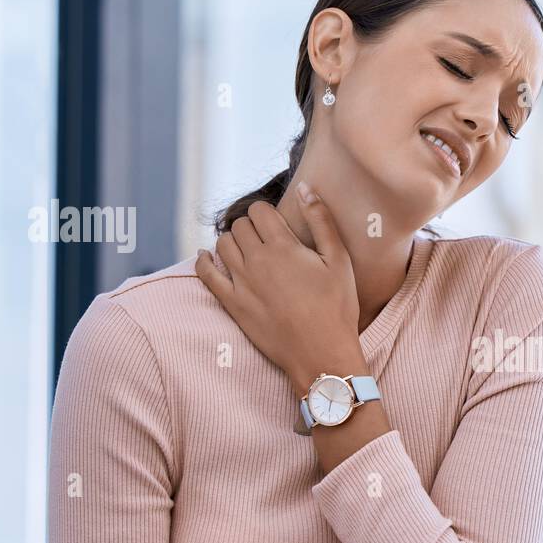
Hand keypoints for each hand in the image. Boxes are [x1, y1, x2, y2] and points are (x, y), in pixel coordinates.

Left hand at [196, 198, 363, 393]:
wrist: (321, 354)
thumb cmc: (337, 308)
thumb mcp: (339, 260)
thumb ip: (322, 221)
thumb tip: (307, 188)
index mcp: (283, 247)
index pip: (260, 211)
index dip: (268, 214)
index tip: (278, 225)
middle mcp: (257, 261)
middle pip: (240, 226)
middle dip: (252, 227)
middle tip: (266, 240)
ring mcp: (241, 283)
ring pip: (222, 245)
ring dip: (233, 242)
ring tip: (248, 251)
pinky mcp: (233, 304)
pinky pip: (205, 274)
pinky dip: (203, 261)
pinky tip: (207, 257)